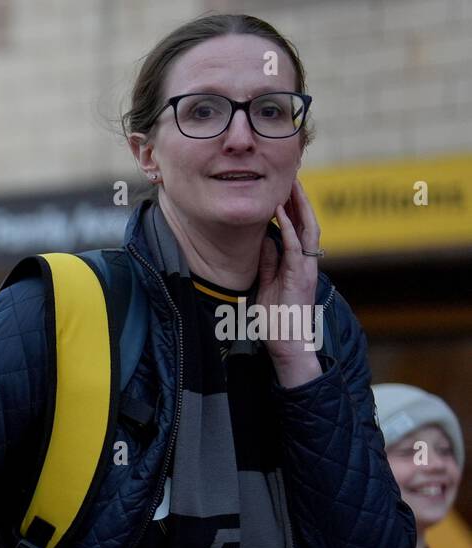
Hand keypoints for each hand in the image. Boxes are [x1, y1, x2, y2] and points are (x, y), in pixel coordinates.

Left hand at [256, 178, 323, 383]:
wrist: (288, 344)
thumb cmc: (277, 319)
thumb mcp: (267, 285)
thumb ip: (268, 264)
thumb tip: (265, 241)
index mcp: (299, 263)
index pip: (299, 229)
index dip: (293, 208)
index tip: (284, 188)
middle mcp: (306, 262)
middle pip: (307, 223)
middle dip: (300, 200)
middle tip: (292, 176)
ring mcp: (306, 269)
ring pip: (308, 230)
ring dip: (300, 207)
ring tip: (292, 186)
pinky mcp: (301, 277)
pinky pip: (297, 249)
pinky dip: (291, 230)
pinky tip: (284, 214)